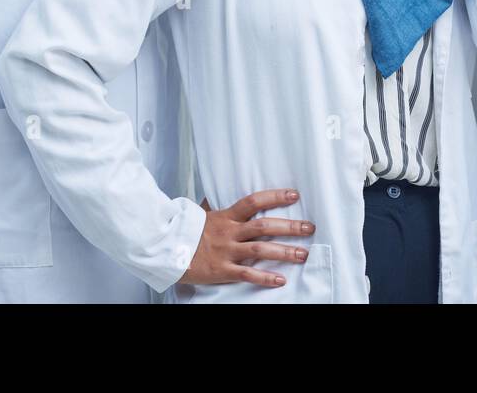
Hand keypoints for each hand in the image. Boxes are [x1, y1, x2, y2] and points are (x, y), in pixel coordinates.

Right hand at [179, 188, 314, 286]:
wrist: (166, 250)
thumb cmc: (186, 233)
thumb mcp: (201, 214)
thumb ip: (212, 206)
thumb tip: (212, 196)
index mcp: (226, 216)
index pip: (254, 201)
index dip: (274, 197)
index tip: (294, 196)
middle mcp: (229, 232)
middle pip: (264, 226)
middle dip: (289, 227)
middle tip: (309, 227)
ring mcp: (227, 251)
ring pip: (260, 249)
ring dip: (284, 251)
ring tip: (303, 254)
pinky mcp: (222, 270)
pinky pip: (247, 273)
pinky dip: (265, 277)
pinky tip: (280, 280)